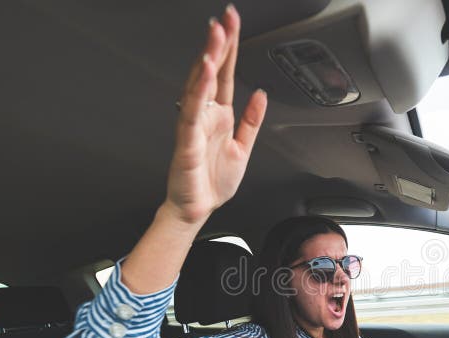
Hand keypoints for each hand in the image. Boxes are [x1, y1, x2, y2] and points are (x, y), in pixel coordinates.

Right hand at [165, 4, 267, 224]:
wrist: (198, 209)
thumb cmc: (212, 182)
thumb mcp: (244, 148)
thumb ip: (252, 121)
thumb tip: (260, 94)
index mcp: (220, 115)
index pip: (227, 74)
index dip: (231, 49)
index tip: (233, 24)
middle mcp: (206, 114)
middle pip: (213, 72)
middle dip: (218, 44)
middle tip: (225, 18)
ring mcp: (195, 124)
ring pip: (201, 85)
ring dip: (209, 59)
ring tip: (216, 36)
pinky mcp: (188, 139)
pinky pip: (193, 110)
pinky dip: (199, 90)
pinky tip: (207, 72)